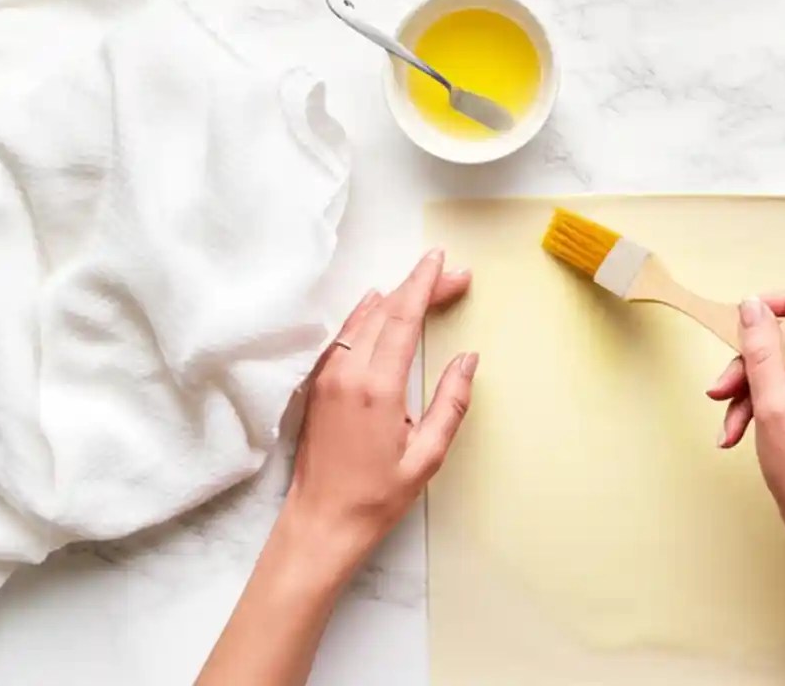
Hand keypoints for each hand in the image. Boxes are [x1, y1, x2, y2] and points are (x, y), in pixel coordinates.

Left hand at [287, 249, 477, 569]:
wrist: (319, 523)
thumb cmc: (376, 498)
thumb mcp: (428, 455)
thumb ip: (451, 402)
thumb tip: (467, 359)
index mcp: (377, 387)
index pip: (404, 317)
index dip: (425, 284)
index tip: (444, 262)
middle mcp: (347, 373)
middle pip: (386, 310)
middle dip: (418, 286)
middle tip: (451, 275)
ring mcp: (327, 377)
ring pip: (362, 318)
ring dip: (394, 297)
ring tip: (422, 286)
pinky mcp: (317, 386)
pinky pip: (344, 335)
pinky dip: (367, 314)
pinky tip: (377, 306)